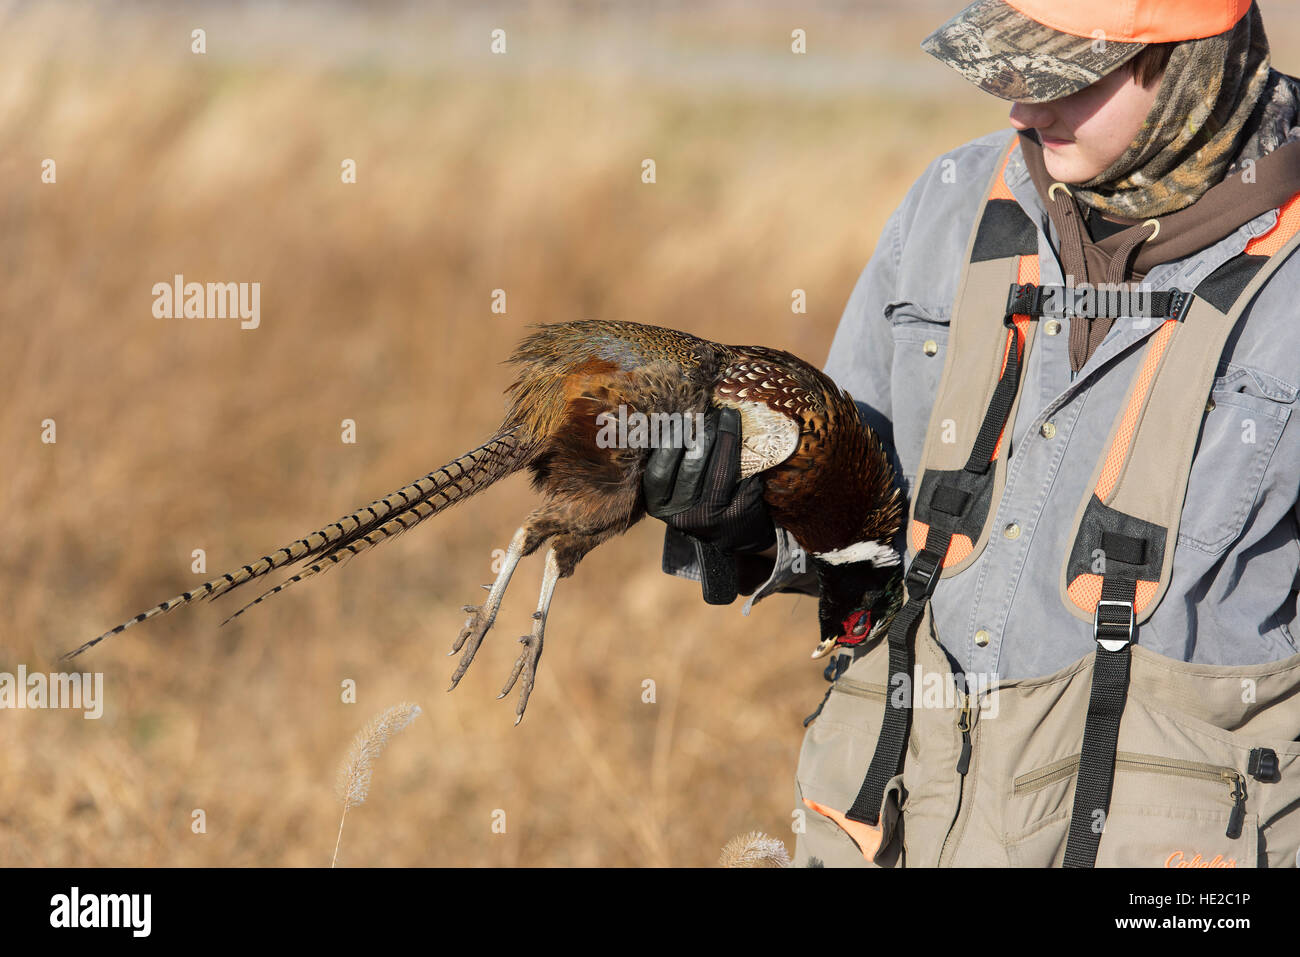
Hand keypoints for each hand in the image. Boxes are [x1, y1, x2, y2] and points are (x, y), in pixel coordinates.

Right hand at [643, 407, 775, 602]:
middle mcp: (683, 516)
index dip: (668, 444)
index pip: (658, 473)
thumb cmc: (697, 499)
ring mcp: (713, 517)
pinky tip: (745, 435)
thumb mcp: (674, 489)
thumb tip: (669, 413)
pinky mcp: (739, 512)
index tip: (679, 417)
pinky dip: (743, 453)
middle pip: (691, 469)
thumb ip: (669, 462)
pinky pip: (741, 476)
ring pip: (719, 471)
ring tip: (727, 415)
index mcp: (659, 506)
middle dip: (701, 434)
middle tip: (707, 412)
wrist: (733, 534)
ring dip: (725, 437)